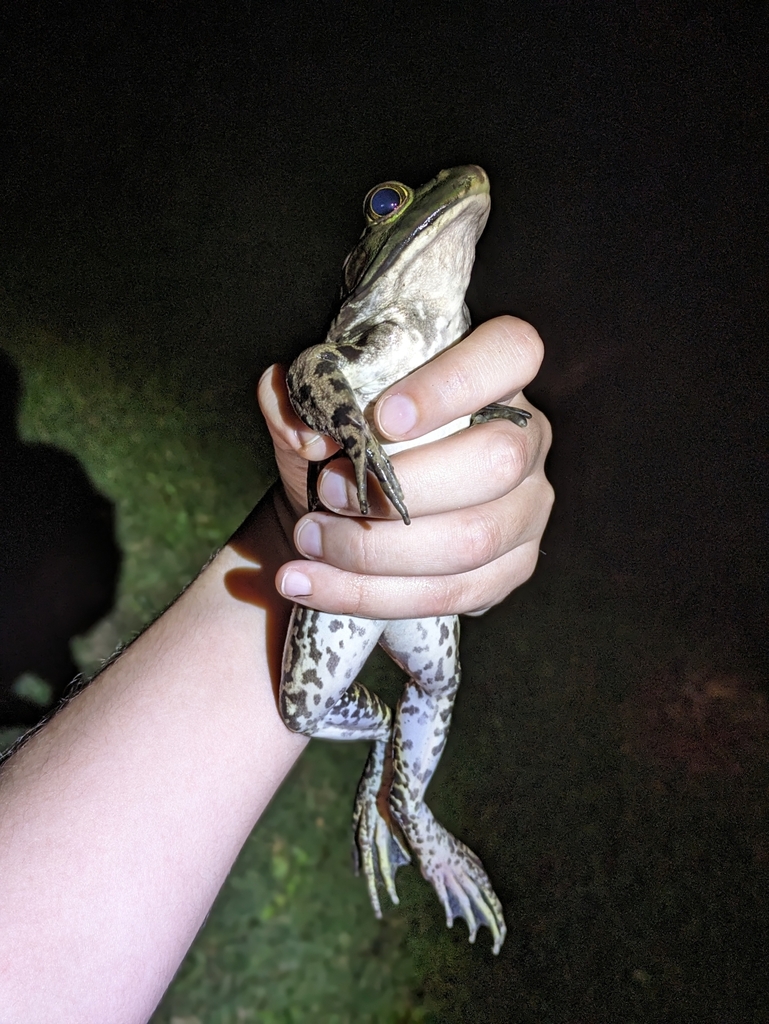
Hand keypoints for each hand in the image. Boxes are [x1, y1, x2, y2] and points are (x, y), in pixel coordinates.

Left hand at [257, 316, 552, 617]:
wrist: (345, 518)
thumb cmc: (345, 450)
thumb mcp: (321, 414)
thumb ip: (301, 397)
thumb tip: (286, 403)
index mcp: (494, 380)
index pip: (511, 353)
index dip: (454, 382)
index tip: (381, 417)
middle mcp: (525, 442)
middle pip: (497, 461)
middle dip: (403, 487)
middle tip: (327, 490)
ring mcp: (527, 511)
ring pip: (473, 539)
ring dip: (377, 549)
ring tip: (308, 540)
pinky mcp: (510, 571)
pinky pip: (451, 594)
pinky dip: (371, 595)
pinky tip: (311, 584)